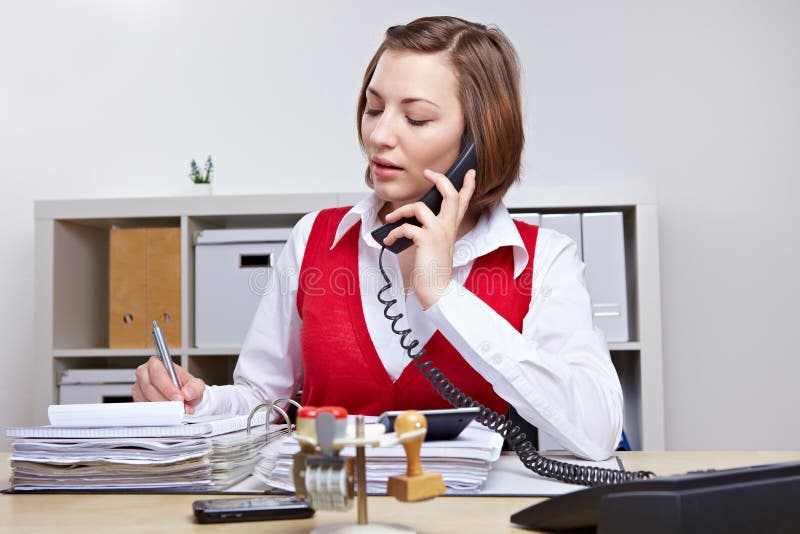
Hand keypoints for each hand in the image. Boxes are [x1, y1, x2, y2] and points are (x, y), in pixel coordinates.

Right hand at [132, 356, 205, 414]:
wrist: (183, 397)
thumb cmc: (186, 387)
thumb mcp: (196, 385)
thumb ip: (195, 387)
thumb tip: (187, 393)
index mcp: (158, 362)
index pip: (159, 374)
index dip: (168, 388)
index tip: (179, 398)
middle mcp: (145, 372)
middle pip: (150, 388)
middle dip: (165, 400)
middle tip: (178, 407)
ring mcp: (139, 386)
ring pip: (145, 399)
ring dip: (161, 407)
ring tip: (175, 410)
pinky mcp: (137, 398)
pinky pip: (143, 407)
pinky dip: (155, 412)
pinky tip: (166, 413)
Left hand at [382, 168, 475, 308]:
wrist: (436, 290)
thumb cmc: (433, 270)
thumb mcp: (435, 246)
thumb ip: (429, 231)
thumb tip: (410, 220)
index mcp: (451, 228)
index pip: (464, 203)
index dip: (468, 186)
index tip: (470, 172)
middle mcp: (448, 227)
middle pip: (450, 194)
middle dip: (440, 179)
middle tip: (429, 173)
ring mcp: (438, 232)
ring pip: (420, 206)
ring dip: (401, 211)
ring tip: (391, 219)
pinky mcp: (426, 238)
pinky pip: (405, 226)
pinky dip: (393, 232)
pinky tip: (389, 240)